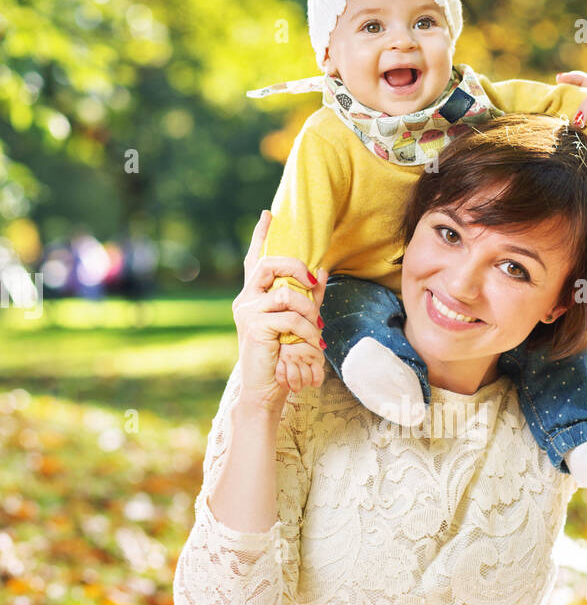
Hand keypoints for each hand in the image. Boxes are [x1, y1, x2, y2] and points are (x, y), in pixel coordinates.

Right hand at [232, 210, 328, 412]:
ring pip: (285, 294)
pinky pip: (289, 318)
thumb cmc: (281, 358)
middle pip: (266, 264)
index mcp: (253, 297)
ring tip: (316, 328)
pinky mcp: (254, 327)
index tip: (268, 214)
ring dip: (308, 310)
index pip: (253, 260)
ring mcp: (247, 313)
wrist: (266, 390)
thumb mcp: (298, 324)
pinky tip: (311, 343)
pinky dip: (307, 330)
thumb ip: (310, 298)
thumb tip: (322, 272)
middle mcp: (245, 300)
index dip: (260, 236)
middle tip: (313, 281)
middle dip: (294, 267)